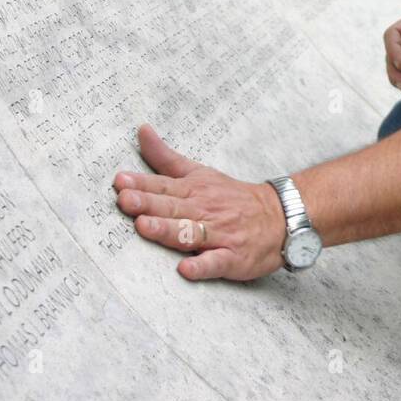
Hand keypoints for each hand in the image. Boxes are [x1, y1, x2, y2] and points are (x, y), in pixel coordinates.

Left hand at [114, 124, 285, 280]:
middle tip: (125, 200)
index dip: (142, 184)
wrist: (280, 217)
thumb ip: (166, 158)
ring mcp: (219, 234)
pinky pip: (216, 262)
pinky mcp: (232, 257)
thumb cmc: (232, 197)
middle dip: (148, 203)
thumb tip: (141, 131)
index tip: (120, 181)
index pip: (164, 186)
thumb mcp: (200, 172)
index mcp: (194, 190)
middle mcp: (204, 210)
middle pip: (173, 207)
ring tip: (145, 227)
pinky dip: (202, 265)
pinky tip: (186, 268)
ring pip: (190, 232)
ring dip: (168, 230)